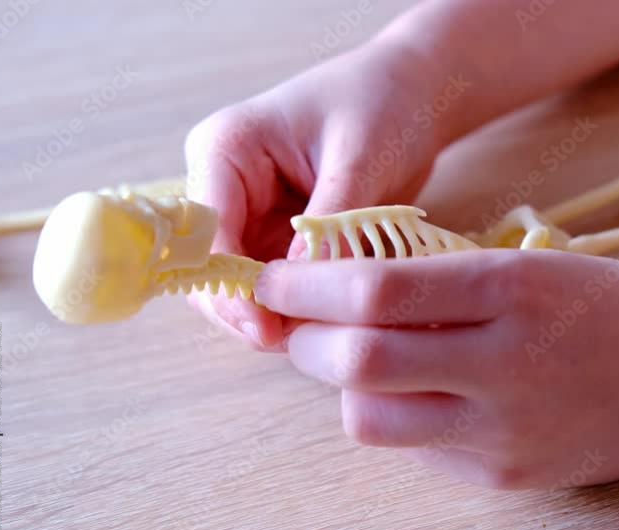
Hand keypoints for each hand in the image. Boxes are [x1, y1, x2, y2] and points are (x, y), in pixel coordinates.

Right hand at [183, 44, 440, 349]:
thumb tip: (304, 287)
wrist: (412, 97)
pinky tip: (336, 325)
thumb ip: (330, 224)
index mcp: (224, 152)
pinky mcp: (278, 243)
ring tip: (329, 337)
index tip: (267, 328)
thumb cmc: (383, 106)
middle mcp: (224, 189)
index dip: (230, 288)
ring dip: (278, 319)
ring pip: (242, 292)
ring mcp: (249, 219)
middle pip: (213, 274)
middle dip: (252, 313)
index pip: (205, 234)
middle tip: (305, 344)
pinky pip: (278, 291)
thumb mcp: (360, 160)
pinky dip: (301, 311)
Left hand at [254, 249, 618, 488]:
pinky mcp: (507, 476)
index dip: (308, 282)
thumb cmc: (609, 304)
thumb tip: (341, 293)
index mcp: (513, 288)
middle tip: (293, 319)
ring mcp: (506, 429)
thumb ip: (442, 283)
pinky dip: (398, 416)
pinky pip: (418, 449)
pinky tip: (421, 395)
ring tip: (352, 360)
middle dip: (301, 337)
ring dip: (340, 385)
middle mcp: (506, 362)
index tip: (278, 273)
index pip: (375, 287)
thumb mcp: (532, 265)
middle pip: (357, 359)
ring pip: (369, 418)